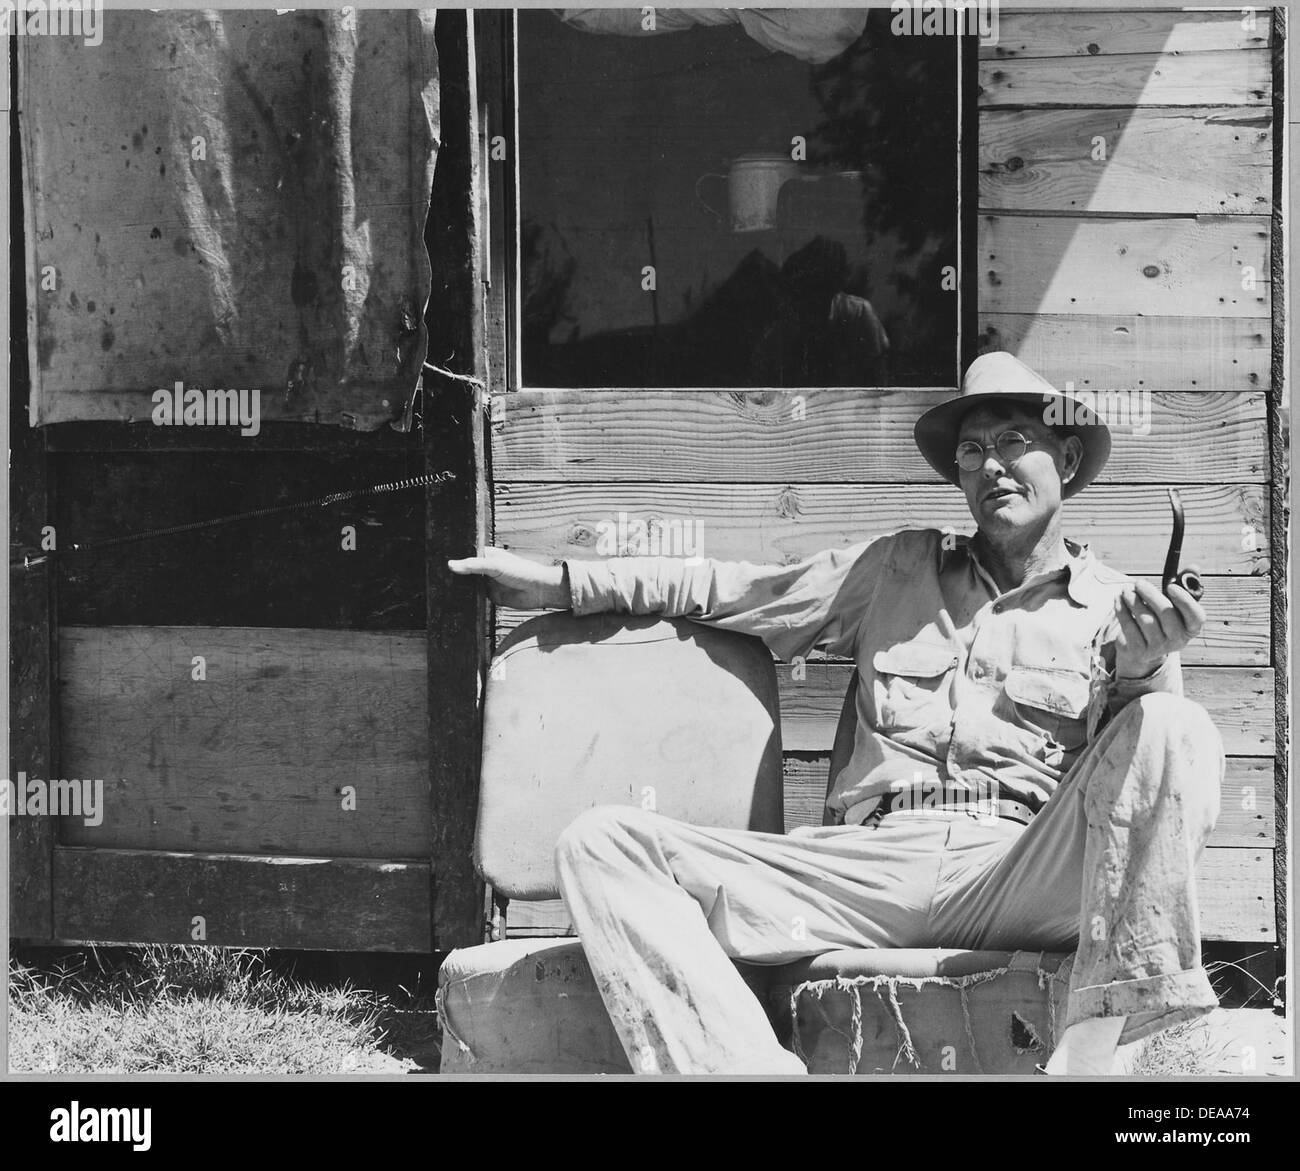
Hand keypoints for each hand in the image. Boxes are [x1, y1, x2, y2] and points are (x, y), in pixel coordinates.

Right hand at [447, 546, 569, 608]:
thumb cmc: (522, 571)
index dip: (454, 557)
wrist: (539, 591)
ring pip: (468, 585)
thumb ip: (473, 566)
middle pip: (465, 571)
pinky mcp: (490, 597)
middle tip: (433, 576)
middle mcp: (485, 568)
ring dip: (459, 588)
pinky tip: (454, 601)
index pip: (466, 554)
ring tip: (439, 588)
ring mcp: (487, 583)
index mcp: (487, 555)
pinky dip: (467, 600)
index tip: (436, 559)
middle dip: (454, 574)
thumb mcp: (495, 565)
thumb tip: (451, 565)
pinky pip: (475, 598)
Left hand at [1114, 579, 1203, 678]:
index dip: (1185, 601)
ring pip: (1146, 619)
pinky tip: (1118, 600)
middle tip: (1138, 583)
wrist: (1142, 647)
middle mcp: (1178, 640)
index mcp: (1191, 628)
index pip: (1196, 616)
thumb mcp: (1174, 603)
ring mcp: (1158, 648)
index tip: (1170, 586)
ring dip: (1133, 601)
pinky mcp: (1139, 651)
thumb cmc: (1161, 618)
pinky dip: (1122, 610)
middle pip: (1166, 614)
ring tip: (1126, 589)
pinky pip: (1129, 626)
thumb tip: (1194, 567)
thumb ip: (1185, 584)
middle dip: (1150, 595)